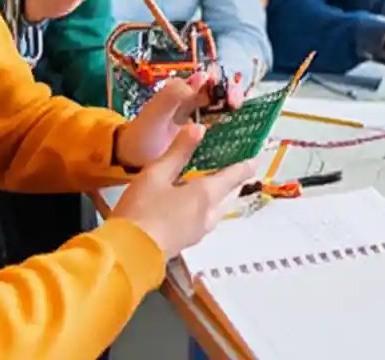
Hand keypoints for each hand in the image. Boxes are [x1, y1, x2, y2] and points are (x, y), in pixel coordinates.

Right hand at [112, 124, 259, 257]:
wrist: (128, 256)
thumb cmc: (142, 211)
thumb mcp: (156, 175)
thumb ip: (178, 152)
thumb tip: (198, 128)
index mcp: (205, 195)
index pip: (233, 176)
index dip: (245, 166)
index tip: (256, 159)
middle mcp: (207, 215)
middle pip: (226, 195)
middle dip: (230, 182)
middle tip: (232, 170)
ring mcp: (196, 232)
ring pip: (214, 210)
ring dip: (216, 198)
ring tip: (209, 186)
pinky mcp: (184, 243)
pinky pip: (201, 221)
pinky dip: (201, 210)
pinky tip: (187, 207)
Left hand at [116, 68, 244, 168]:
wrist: (133, 161)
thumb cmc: (142, 135)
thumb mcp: (154, 113)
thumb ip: (171, 96)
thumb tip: (200, 78)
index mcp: (181, 91)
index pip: (207, 78)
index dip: (219, 81)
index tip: (225, 91)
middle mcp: (193, 101)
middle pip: (220, 90)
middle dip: (232, 93)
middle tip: (235, 105)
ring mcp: (200, 118)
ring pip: (224, 106)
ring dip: (235, 107)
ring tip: (240, 114)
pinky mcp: (204, 136)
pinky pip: (222, 126)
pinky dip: (232, 125)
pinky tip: (238, 131)